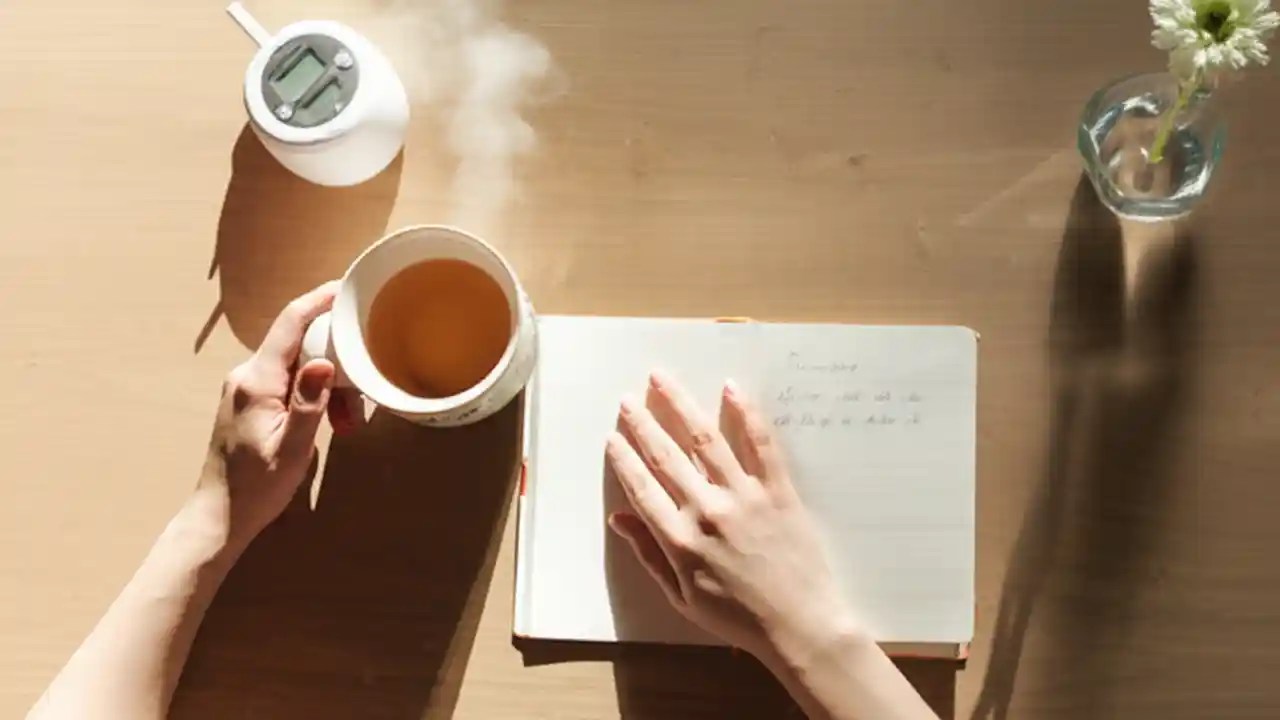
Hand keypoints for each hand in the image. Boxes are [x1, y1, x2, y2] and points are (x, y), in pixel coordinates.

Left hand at [200, 282, 359, 546]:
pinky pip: (289, 381)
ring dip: (328, 387)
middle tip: (360, 398)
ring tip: (345, 424)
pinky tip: (327, 422)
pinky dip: (313, 395)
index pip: (290, 323)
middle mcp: (246, 375)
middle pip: (301, 345)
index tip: (347, 288)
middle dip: (336, 363)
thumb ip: (309, 402)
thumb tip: (324, 362)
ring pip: (299, 366)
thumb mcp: (294, 448)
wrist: (220, 516)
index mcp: (257, 381)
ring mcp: (246, 386)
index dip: (319, 300)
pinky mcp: (250, 400)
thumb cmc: (257, 488)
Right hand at [606, 372, 859, 667]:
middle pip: (667, 457)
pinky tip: (731, 388)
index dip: (624, 459)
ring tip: (662, 379)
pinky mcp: (778, 492)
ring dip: (681, 405)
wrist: (799, 626)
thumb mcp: (682, 597)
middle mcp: (708, 512)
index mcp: (680, 541)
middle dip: (644, 424)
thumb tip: (619, 518)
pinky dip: (746, 414)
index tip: (612, 437)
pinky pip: (761, 445)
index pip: (643, 488)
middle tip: (629, 399)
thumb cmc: (737, 618)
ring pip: (706, 441)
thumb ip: (650, 555)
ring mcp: (745, 498)